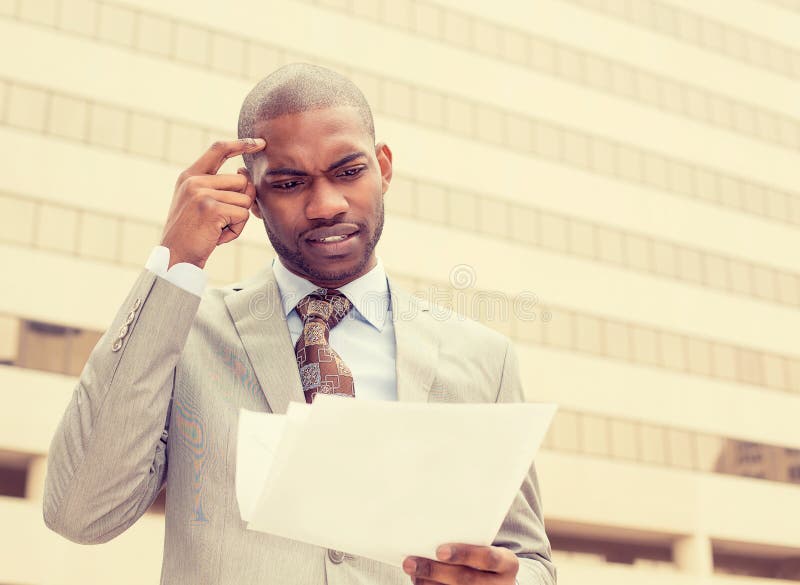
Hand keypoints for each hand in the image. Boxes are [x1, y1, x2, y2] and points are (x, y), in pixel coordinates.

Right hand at [161, 138, 265, 267]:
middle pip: (242, 180)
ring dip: (237, 220)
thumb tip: (244, 173)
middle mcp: (194, 180)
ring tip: (216, 230)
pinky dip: (235, 230)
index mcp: (190, 176)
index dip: (241, 144)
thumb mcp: (201, 205)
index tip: (260, 143)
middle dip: (241, 203)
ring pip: (244, 200)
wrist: (174, 258)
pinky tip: (217, 237)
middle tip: (221, 222)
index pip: (219, 150)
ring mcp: (201, 193)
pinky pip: (242, 215)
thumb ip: (220, 188)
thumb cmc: (193, 235)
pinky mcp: (211, 208)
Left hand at [403, 543, 518, 583]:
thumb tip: (434, 527)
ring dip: (428, 582)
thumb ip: (470, 538)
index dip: (464, 554)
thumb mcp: (488, 545)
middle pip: (466, 579)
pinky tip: (418, 580)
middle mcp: (500, 584)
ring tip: (410, 570)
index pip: (488, 558)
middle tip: (411, 562)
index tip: (440, 551)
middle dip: (435, 570)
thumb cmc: (487, 555)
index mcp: (508, 563)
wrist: (501, 581)